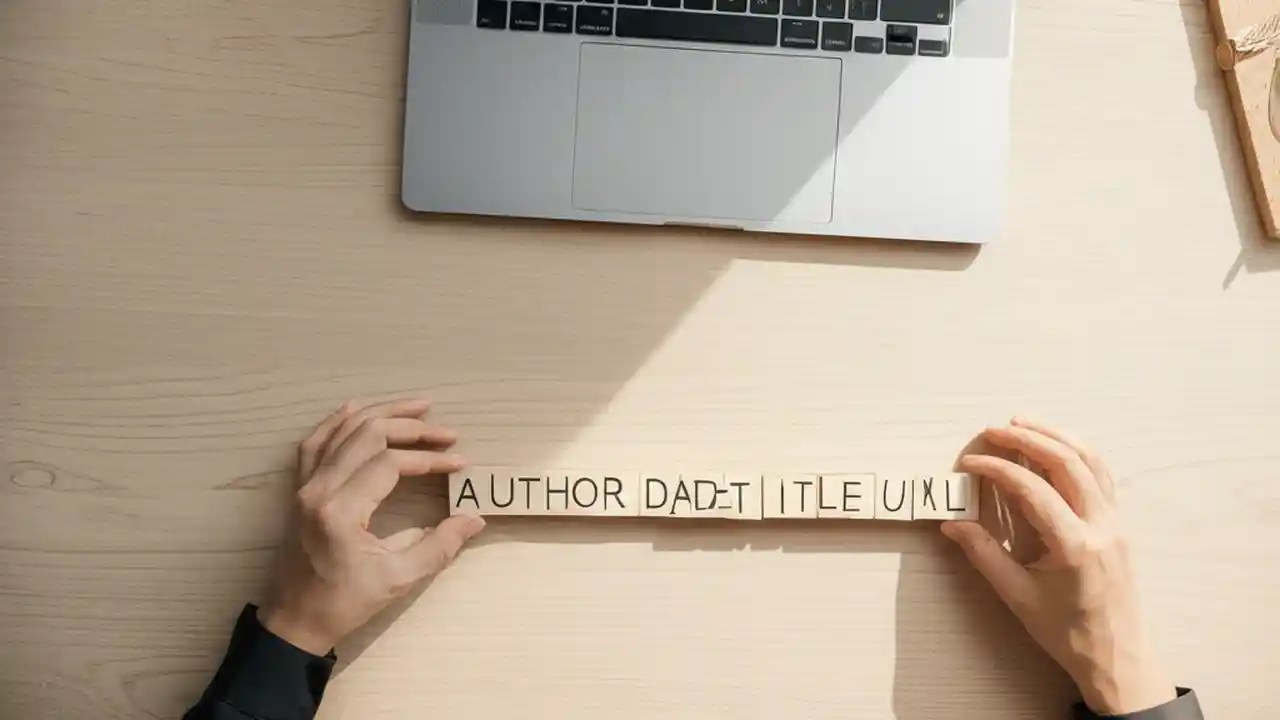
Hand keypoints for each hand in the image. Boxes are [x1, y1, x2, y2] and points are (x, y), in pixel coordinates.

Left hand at [259, 396, 485, 655]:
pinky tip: (360, 409)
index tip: (459, 463)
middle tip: (446, 430)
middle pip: (366, 433)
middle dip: (410, 426)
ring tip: (416, 406)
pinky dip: (340, 420)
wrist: (292, 622)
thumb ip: (439, 546)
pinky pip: (316, 441)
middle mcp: (317, 488)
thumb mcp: (397, 579)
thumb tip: (475, 519)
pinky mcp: (298, 488)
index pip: (390, 463)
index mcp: (340, 510)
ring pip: (341, 429)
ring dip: (380, 412)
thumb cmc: (343, 603)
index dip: (429, 458)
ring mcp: (303, 485)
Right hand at [941, 418, 1175, 714]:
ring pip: (1090, 461)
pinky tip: (1055, 447)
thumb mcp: (1017, 596)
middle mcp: (1101, 526)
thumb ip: (983, 554)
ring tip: (1023, 424)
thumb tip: (952, 524)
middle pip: (1066, 463)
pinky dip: (1076, 452)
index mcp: (1074, 546)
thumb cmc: (1067, 633)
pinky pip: (1102, 475)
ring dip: (1055, 437)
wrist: (1117, 656)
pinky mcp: (1119, 524)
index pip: (1032, 490)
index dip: (997, 469)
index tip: (971, 462)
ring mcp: (1115, 522)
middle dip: (1027, 439)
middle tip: (993, 430)